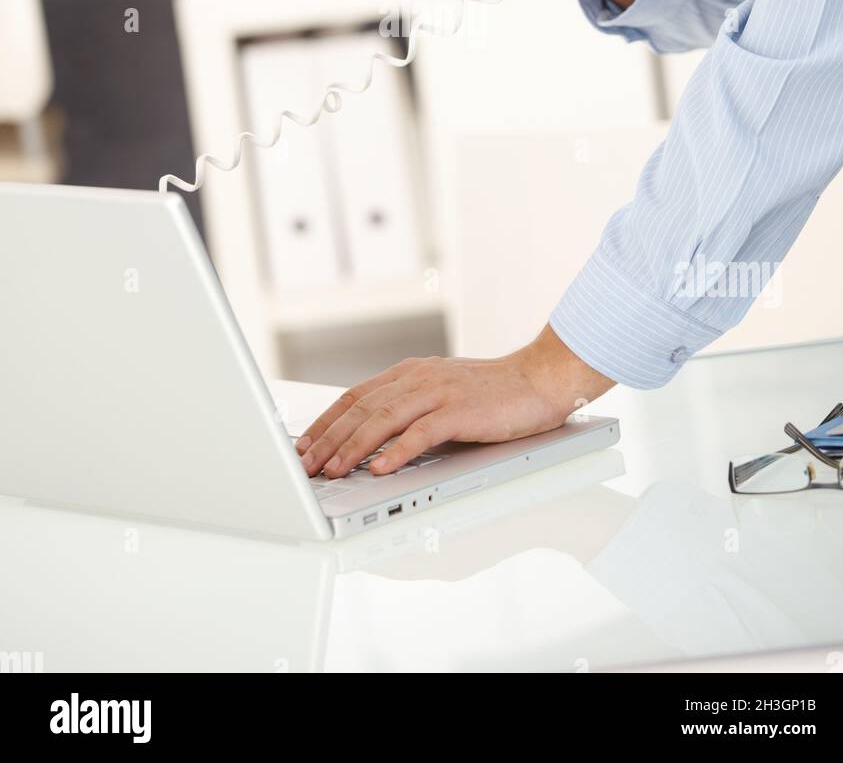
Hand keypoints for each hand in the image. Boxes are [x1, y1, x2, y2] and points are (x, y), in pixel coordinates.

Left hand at [294, 324, 616, 478]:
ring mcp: (438, 392)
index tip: (302, 446)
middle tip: (305, 466)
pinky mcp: (460, 410)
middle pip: (361, 408)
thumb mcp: (440, 394)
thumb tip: (370, 442)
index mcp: (409, 373)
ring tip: (333, 471)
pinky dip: (397, 451)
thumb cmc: (492, 393)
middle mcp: (418, 378)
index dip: (324, 423)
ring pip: (383, 418)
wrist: (538, 379)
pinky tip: (381, 469)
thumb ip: (409, 410)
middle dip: (328, 439)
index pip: (355, 397)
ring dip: (353, 447)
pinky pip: (421, 432)